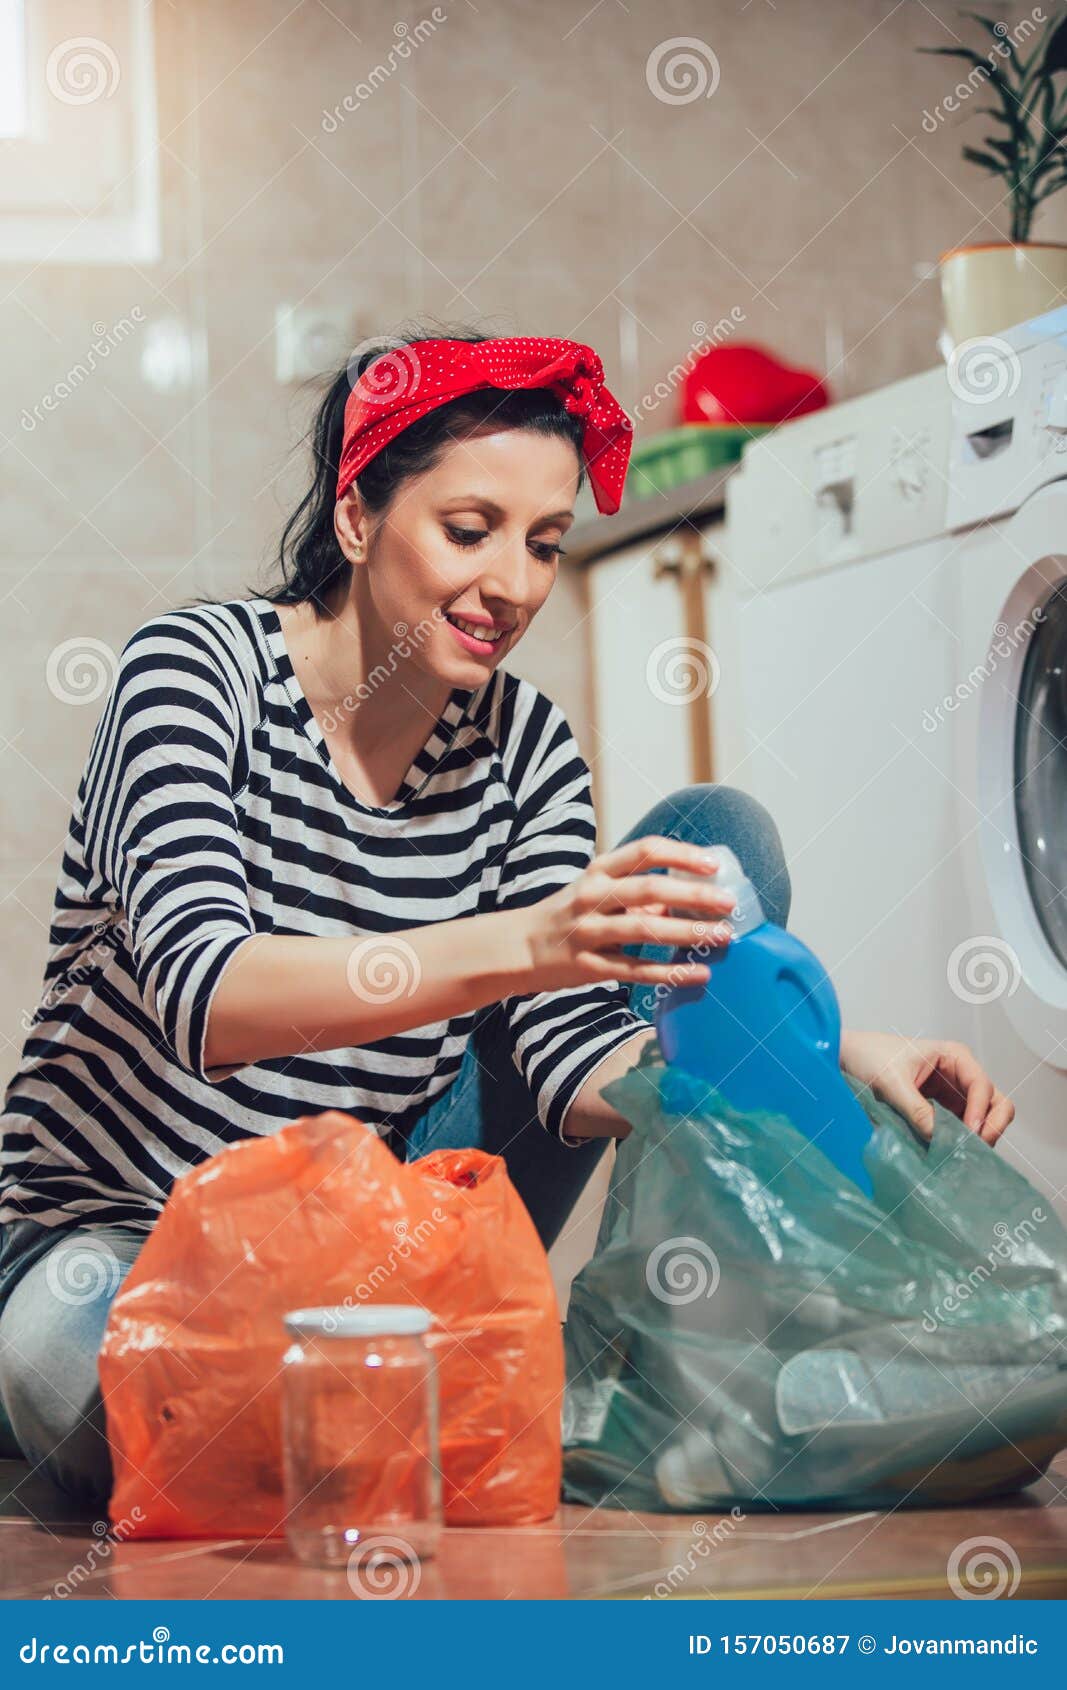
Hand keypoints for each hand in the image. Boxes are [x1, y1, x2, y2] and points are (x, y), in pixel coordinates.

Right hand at [522, 835, 736, 992]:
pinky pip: (635, 970)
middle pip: (649, 889)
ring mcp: (588, 931)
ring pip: (645, 929)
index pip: (645, 852)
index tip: (714, 863)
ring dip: (688, 932)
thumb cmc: (566, 916)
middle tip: (729, 904)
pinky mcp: (589, 966)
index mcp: (598, 871)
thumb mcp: (596, 894)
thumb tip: (687, 897)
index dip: (682, 855)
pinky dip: (669, 972)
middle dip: (694, 895)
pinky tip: (698, 974)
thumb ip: (638, 894)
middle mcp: (592, 897)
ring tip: (722, 937)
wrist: (515, 948)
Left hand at [839, 1029, 1014, 1145]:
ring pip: (982, 1119)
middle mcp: (960, 1075)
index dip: (981, 1112)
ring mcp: (952, 1094)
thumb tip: (939, 1139)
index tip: (969, 1135)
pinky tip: (945, 1153)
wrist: (847, 1058)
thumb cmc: (869, 1057)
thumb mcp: (892, 1083)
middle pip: (995, 1103)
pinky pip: (960, 1129)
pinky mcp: (941, 1111)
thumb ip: (916, 1110)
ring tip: (958, 1155)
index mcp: (954, 1056)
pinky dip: (959, 1141)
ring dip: (976, 1137)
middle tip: (974, 1149)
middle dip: (990, 1126)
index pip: (982, 1086)